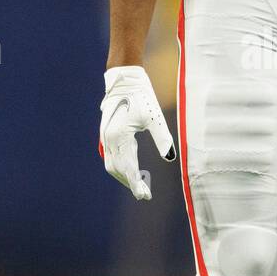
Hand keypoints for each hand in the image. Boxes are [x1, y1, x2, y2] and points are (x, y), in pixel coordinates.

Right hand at [99, 65, 175, 198]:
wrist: (125, 80)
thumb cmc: (141, 96)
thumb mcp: (154, 117)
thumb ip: (163, 138)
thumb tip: (171, 158)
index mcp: (120, 136)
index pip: (128, 167)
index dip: (136, 183)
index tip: (145, 195)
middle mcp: (109, 138)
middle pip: (117, 169)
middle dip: (130, 183)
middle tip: (144, 194)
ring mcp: (105, 136)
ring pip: (111, 164)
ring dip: (124, 176)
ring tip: (138, 184)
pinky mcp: (106, 133)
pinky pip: (111, 155)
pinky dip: (120, 166)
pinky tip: (131, 169)